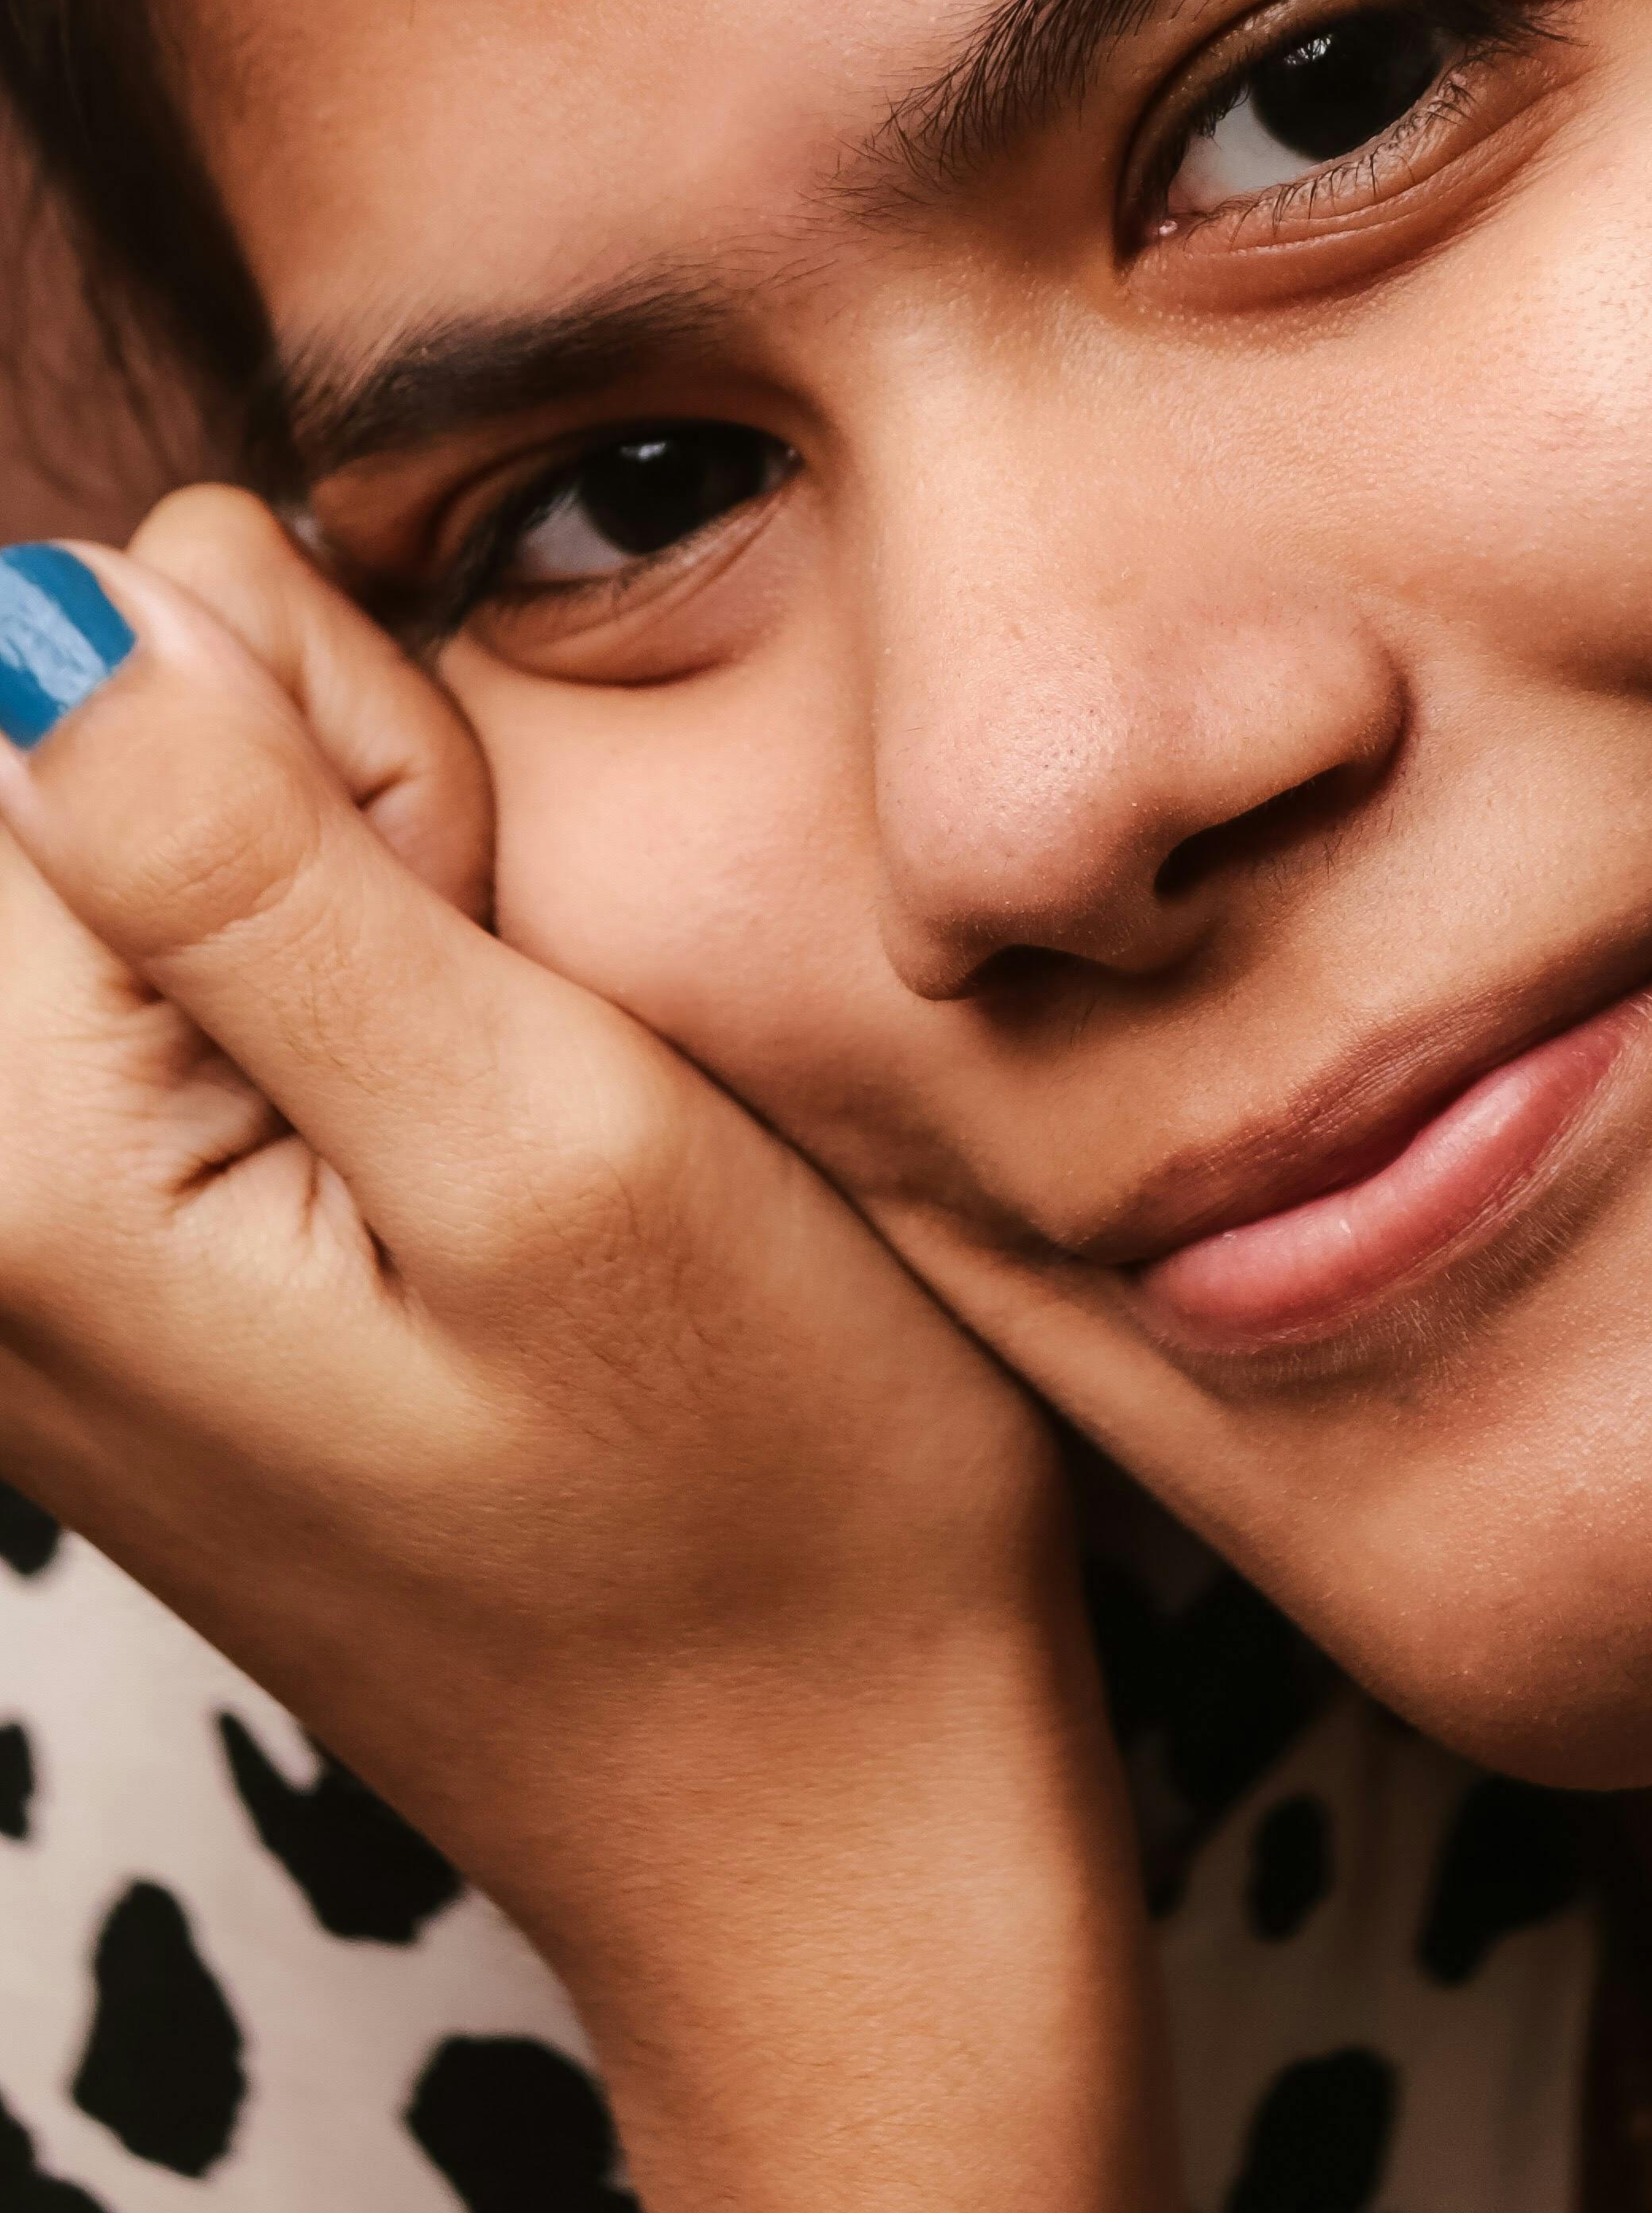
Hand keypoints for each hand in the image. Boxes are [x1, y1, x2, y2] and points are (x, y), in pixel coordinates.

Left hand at [0, 493, 1172, 2207]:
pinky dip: (341, 970)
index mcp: (18, 1175)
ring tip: (500, 1062)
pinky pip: (188, 979)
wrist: (805, 1806)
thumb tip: (65, 613)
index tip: (463, 898)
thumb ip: (262, 861)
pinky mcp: (126, 1261)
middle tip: (498, 992)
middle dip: (305, 789)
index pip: (43, 697)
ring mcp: (40, 1252)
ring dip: (339, 879)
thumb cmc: (748, 1493)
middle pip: (65, 771)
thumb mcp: (543, 1139)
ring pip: (137, 851)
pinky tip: (465, 1103)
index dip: (297, 720)